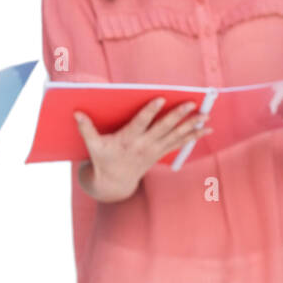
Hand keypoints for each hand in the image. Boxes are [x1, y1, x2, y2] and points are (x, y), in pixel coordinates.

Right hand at [75, 98, 211, 202]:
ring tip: (206, 116)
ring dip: (191, 126)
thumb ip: (86, 128)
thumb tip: (76, 112)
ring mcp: (154, 150)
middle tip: (191, 105)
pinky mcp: (160, 153)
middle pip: (163, 128)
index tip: (160, 99)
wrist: (114, 183)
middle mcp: (143, 145)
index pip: (140, 123)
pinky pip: (179, 144)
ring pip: (176, 136)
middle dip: (178, 117)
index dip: (150, 111)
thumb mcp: (92, 145)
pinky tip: (206, 129)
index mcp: (127, 140)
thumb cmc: (103, 159)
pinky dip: (193, 136)